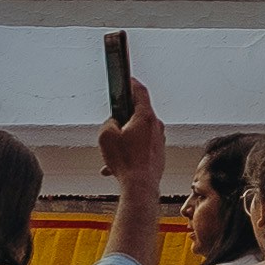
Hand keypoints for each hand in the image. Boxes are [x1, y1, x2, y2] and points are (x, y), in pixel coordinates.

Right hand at [99, 79, 167, 196]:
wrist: (141, 186)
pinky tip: (116, 167)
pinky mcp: (158, 153)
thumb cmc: (125, 162)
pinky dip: (129, 153)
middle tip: (111, 127)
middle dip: (122, 121)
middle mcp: (156, 126)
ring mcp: (159, 140)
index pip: (140, 92)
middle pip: (138, 114)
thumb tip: (114, 123)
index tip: (127, 79)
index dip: (131, 83)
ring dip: (124, 141)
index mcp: (145, 117)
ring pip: (137, 134)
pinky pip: (141, 148)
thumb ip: (108, 123)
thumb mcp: (106, 137)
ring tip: (111, 156)